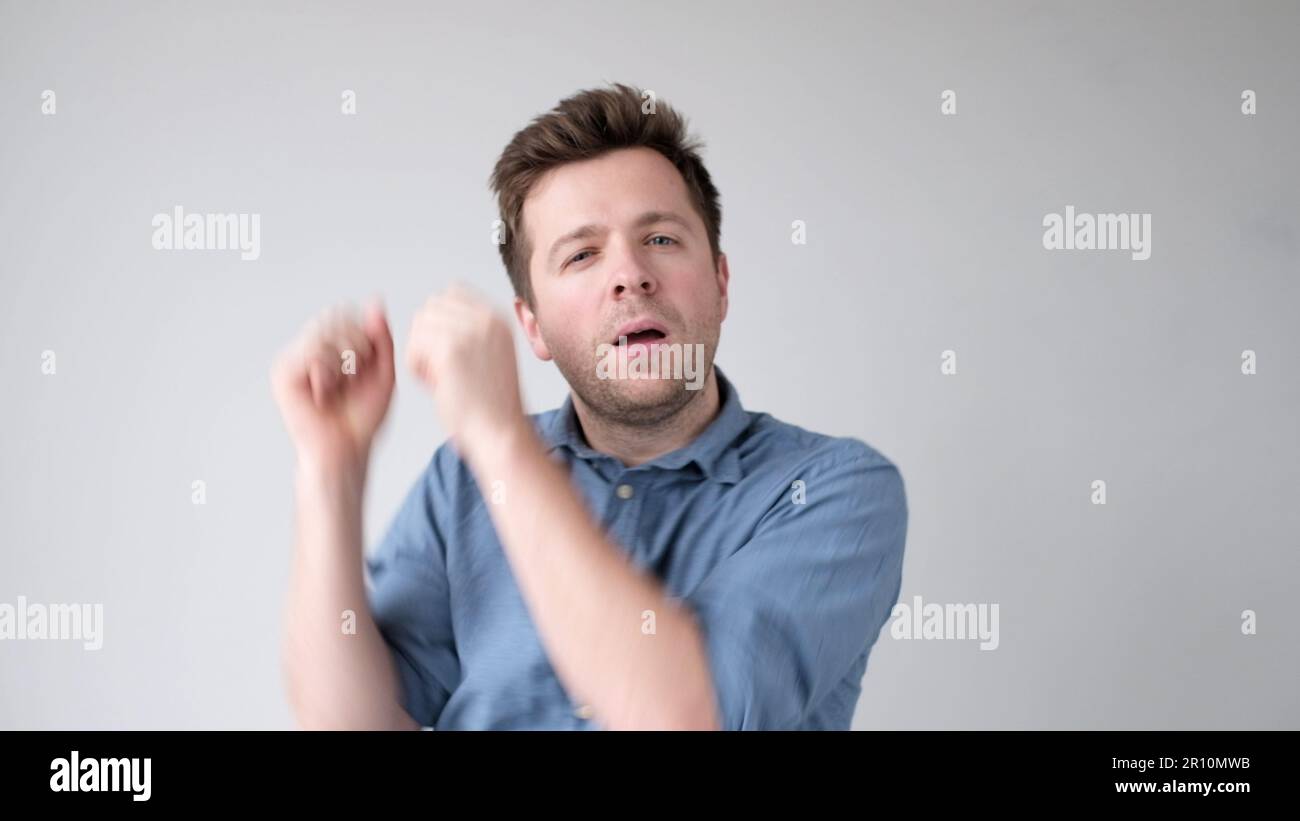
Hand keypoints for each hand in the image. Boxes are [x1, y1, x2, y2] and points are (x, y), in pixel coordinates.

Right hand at [271, 300, 395, 473]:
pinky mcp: (283, 374)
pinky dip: (327, 370)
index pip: (345, 314)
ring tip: (340, 385)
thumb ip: (381, 338)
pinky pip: (310, 351)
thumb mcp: (383, 372)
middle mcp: (306, 350)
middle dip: (355, 341)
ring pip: (323, 331)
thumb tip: (375, 301)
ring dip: (343, 358)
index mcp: (327, 347)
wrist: (346, 450)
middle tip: (356, 372)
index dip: (364, 332)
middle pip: (334, 316)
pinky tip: (325, 391)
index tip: (369, 363)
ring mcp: (292, 361)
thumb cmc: (362, 418)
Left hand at [405, 285, 527, 460]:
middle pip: (431, 308)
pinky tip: (436, 385)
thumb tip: (433, 312)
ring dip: (420, 352)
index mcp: (498, 318)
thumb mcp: (492, 354)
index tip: (447, 352)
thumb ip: (471, 330)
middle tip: (442, 369)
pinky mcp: (451, 350)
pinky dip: (417, 367)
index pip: (452, 294)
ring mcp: (469, 332)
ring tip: (439, 378)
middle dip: (427, 336)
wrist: (501, 433)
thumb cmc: (492, 405)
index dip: (440, 321)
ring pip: (420, 326)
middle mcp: (487, 319)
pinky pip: (414, 347)